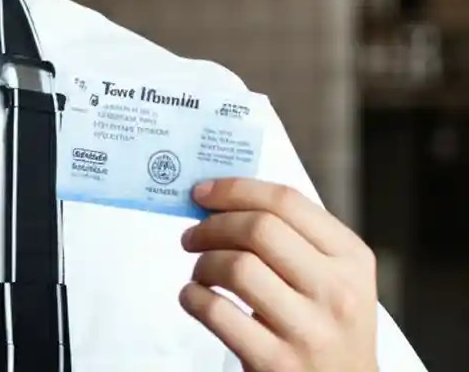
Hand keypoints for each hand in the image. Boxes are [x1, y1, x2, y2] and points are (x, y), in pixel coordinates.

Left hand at [178, 178, 377, 371]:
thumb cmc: (324, 328)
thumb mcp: (331, 278)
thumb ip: (292, 238)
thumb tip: (222, 198)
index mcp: (352, 260)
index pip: (287, 202)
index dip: (235, 189)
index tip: (202, 192)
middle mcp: (338, 292)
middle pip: (259, 228)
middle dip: (211, 225)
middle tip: (192, 236)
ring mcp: (309, 330)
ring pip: (236, 266)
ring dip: (202, 263)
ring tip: (200, 273)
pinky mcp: (277, 363)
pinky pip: (216, 311)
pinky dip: (192, 297)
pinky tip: (195, 298)